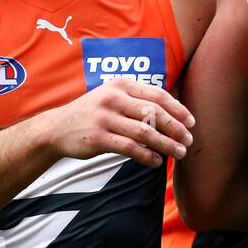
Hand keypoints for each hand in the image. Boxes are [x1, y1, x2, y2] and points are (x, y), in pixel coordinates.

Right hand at [50, 79, 194, 167]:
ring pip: (145, 131)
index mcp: (121, 85)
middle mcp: (113, 98)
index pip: (157, 95)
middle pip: (154, 113)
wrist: (56, 128)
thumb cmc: (93, 113)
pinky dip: (147, 156)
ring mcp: (104, 117)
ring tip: (179, 153)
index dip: (178, 109)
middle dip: (176, 128)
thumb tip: (174, 112)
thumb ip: (137, 100)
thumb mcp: (112, 97)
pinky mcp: (98, 137)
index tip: (191, 122)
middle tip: (188, 141)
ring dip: (166, 144)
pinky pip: (130, 148)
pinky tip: (156, 162)